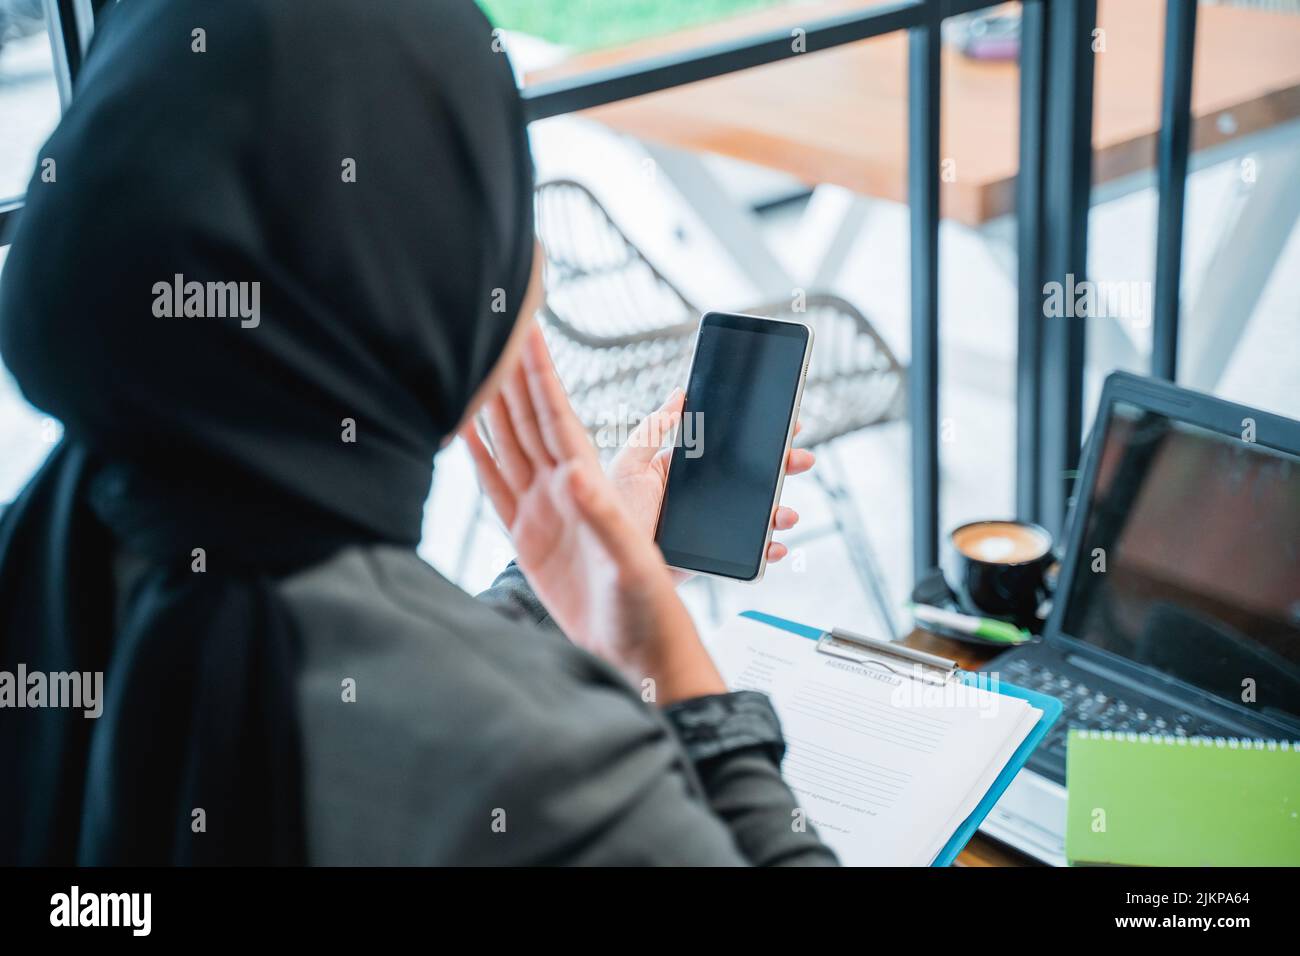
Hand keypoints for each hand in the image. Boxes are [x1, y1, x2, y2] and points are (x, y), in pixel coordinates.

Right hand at [461, 325, 724, 703]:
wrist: (638, 645)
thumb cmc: (647, 601)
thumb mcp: (631, 557)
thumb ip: (603, 515)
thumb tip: (574, 472)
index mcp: (590, 484)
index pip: (558, 416)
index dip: (540, 374)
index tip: (526, 331)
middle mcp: (565, 489)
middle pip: (530, 420)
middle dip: (512, 375)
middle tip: (492, 328)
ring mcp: (545, 511)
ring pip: (511, 445)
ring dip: (493, 407)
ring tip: (473, 367)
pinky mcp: (529, 538)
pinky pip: (497, 487)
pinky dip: (479, 457)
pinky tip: (464, 431)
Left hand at [607, 388, 815, 583]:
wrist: (606, 563)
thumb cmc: (607, 513)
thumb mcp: (628, 466)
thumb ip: (652, 431)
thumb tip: (679, 394)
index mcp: (681, 470)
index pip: (727, 448)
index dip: (759, 437)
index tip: (787, 425)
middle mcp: (700, 496)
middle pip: (751, 478)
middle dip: (782, 468)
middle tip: (801, 459)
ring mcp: (709, 527)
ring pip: (755, 515)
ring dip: (779, 512)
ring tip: (787, 513)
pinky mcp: (711, 556)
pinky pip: (746, 553)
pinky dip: (767, 550)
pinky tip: (776, 546)